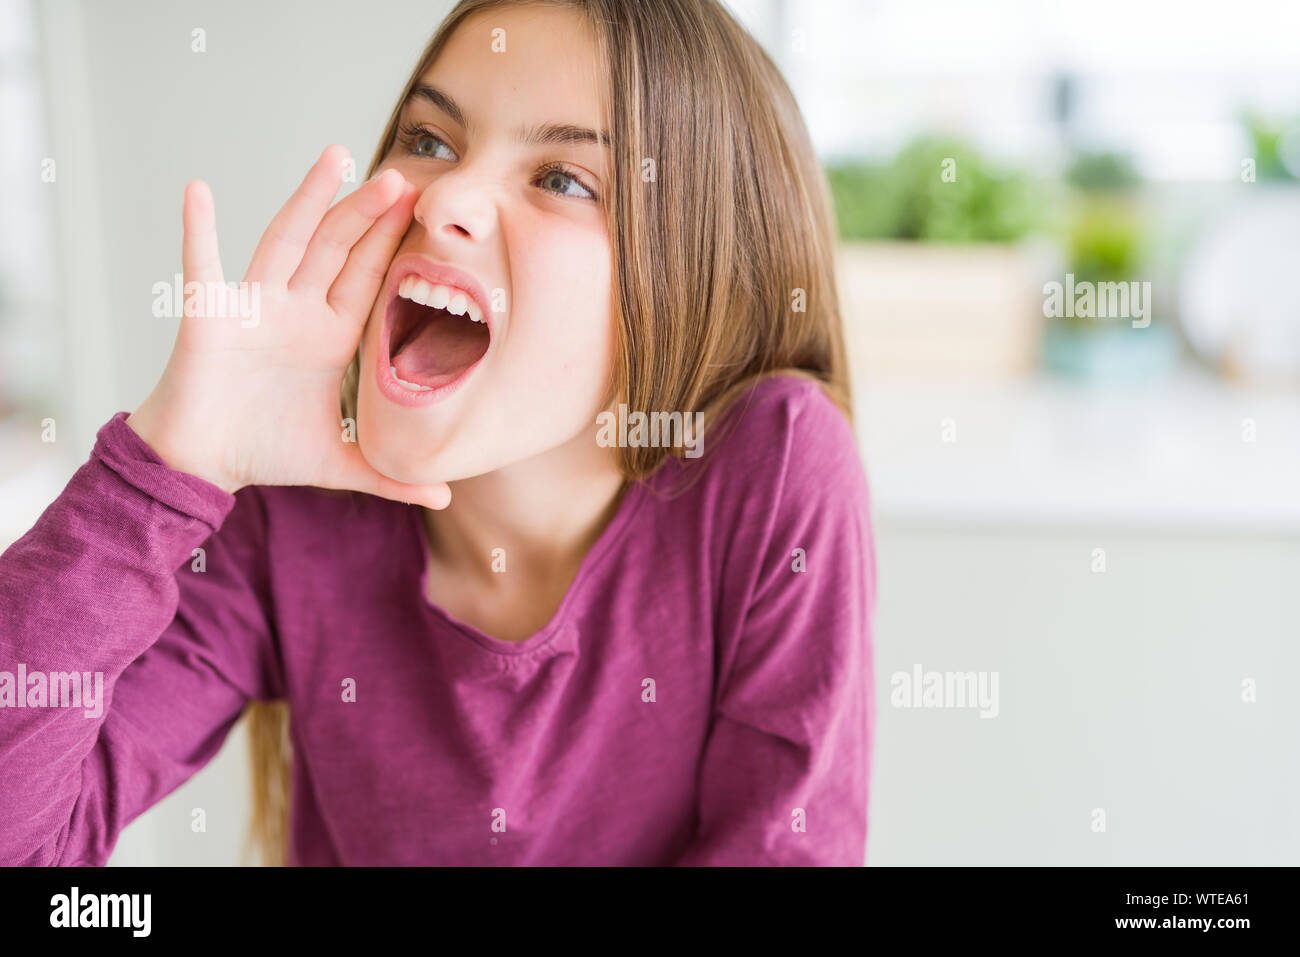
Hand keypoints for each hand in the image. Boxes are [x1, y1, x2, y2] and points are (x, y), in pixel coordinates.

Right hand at [127, 145, 449, 509]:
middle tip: (402, 175)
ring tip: (334, 158)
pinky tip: (196, 190)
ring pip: (287, 241)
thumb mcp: (342, 465)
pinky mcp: (211, 315)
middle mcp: (296, 310)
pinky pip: (201, 266)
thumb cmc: (266, 452)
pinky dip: (198, 230)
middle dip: (367, 212)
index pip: (367, 279)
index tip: (423, 210)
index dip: (392, 245)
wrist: (205, 464)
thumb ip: (393, 478)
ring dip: (309, 200)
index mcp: (328, 335)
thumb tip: (445, 498)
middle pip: (338, 249)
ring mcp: (254, 306)